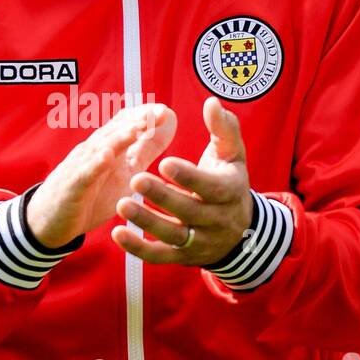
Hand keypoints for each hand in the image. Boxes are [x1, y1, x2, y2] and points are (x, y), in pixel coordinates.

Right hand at [26, 103, 177, 247]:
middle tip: (158, 113)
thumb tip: (168, 123)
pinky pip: (83, 174)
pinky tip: (106, 158)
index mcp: (108, 147)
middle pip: (115, 131)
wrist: (51, 220)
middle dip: (137, 121)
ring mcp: (81, 167)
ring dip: (119, 138)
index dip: (144, 116)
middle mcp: (94, 151)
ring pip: (99, 148)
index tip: (165, 111)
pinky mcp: (71, 187)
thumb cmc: (90, 195)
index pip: (125, 123)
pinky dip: (94, 165)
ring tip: (137, 129)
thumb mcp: (125, 172)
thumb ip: (145, 149)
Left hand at [111, 97, 253, 263]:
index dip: (188, 176)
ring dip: (146, 222)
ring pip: (172, 235)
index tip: (164, 162)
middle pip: (189, 212)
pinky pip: (160, 256)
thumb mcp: (233, 155)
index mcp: (229, 192)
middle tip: (135, 179)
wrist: (241, 232)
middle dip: (162, 197)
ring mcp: (199, 242)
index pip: (210, 187)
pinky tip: (117, 233)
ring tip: (121, 203)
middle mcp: (216, 220)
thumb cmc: (230, 181)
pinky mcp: (183, 257)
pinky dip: (138, 248)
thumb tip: (212, 102)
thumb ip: (224, 128)